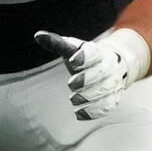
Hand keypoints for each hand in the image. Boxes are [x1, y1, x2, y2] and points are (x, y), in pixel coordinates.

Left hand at [34, 28, 149, 119]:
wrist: (113, 66)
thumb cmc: (86, 57)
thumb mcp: (73, 48)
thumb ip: (57, 44)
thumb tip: (38, 36)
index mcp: (98, 52)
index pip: (94, 53)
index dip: (84, 57)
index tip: (72, 61)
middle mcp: (109, 67)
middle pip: (102, 73)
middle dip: (87, 79)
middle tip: (71, 84)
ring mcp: (113, 83)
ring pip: (105, 91)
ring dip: (89, 97)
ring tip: (74, 100)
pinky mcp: (112, 98)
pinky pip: (107, 106)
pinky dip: (94, 111)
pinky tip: (79, 114)